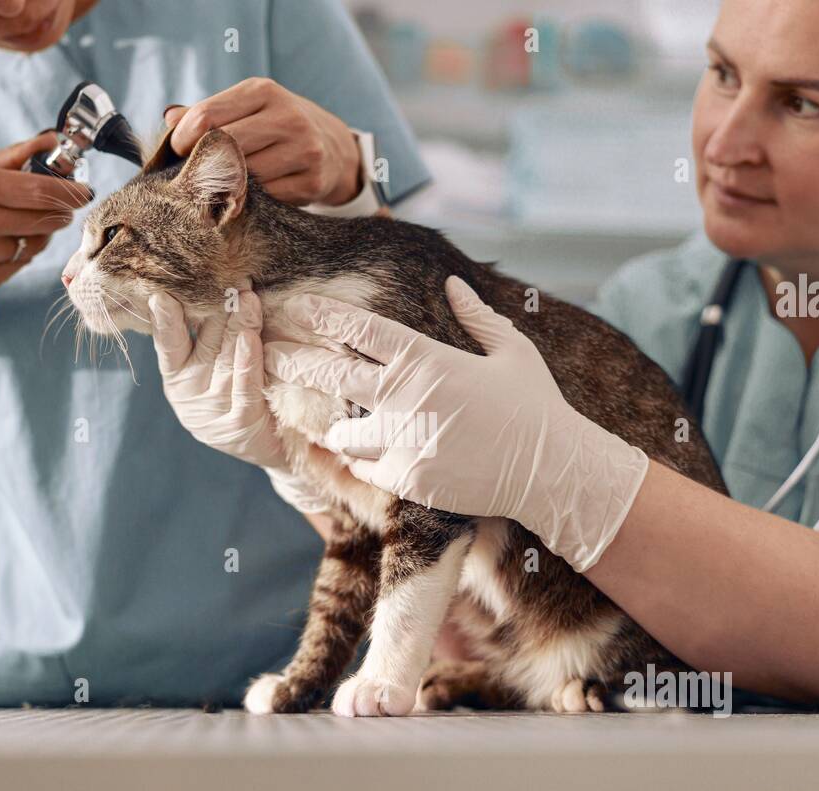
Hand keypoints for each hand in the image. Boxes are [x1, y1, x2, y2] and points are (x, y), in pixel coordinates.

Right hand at [0, 131, 92, 289]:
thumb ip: (14, 156)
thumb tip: (54, 140)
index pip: (39, 191)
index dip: (70, 192)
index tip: (86, 191)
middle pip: (44, 219)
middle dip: (60, 213)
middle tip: (61, 208)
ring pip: (35, 245)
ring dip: (37, 235)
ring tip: (17, 226)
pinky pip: (21, 265)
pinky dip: (19, 255)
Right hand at [147, 290, 332, 513]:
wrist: (270, 445)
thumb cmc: (241, 393)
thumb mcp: (217, 363)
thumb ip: (210, 332)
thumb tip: (213, 283)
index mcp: (178, 374)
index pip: (167, 343)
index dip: (164, 320)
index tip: (162, 294)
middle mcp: (191, 392)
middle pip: (203, 342)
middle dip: (215, 307)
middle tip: (227, 275)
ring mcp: (214, 410)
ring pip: (225, 360)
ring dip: (236, 325)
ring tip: (246, 296)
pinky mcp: (240, 424)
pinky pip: (245, 387)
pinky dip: (246, 361)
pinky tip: (249, 338)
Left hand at [163, 77, 361, 205]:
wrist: (333, 148)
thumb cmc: (275, 126)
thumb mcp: (246, 107)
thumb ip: (207, 112)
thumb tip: (170, 118)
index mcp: (264, 91)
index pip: (207, 116)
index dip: (183, 139)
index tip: (178, 151)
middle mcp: (288, 117)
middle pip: (225, 147)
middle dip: (202, 164)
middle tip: (193, 175)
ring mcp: (304, 150)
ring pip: (245, 176)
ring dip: (226, 185)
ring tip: (219, 186)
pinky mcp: (311, 182)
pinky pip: (265, 198)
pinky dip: (251, 200)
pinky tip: (248, 195)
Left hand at [262, 276, 650, 571]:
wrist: (549, 469)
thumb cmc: (534, 406)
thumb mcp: (512, 351)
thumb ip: (477, 316)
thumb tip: (453, 283)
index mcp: (425, 360)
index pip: (359, 328)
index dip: (322, 314)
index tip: (296, 305)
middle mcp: (403, 399)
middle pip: (329, 374)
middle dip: (292, 362)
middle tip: (268, 357)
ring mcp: (401, 442)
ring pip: (340, 432)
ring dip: (336, 426)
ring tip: (330, 422)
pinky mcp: (407, 480)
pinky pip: (365, 469)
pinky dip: (366, 462)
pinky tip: (369, 457)